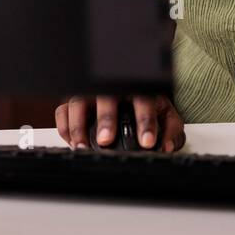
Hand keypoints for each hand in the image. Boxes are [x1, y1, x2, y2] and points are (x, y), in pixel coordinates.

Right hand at [55, 94, 185, 152]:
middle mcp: (112, 88)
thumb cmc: (148, 104)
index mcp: (138, 88)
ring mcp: (91, 93)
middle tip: (106, 140)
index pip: (143, 100)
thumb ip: (171, 129)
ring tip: (83, 147)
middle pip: (105, 97)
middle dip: (105, 119)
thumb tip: (167, 146)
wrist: (132, 87)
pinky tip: (73, 143)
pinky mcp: (75, 101)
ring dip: (78, 125)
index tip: (148, 142)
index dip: (146, 121)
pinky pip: (63, 112)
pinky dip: (65, 129)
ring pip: (78, 102)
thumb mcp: (166, 113)